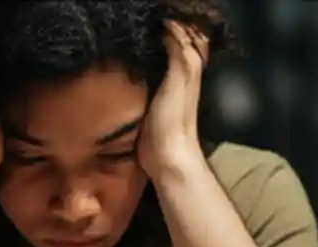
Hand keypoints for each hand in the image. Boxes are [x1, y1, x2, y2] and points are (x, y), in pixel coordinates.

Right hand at [139, 20, 209, 181]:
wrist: (168, 159)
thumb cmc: (174, 121)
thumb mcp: (178, 83)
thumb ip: (178, 56)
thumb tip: (171, 28)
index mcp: (189, 69)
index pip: (186, 37)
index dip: (175, 25)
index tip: (156, 16)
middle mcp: (180, 76)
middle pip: (175, 46)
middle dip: (164, 33)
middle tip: (143, 24)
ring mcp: (166, 90)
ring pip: (162, 60)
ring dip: (152, 47)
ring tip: (134, 36)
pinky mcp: (152, 103)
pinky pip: (149, 76)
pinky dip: (142, 65)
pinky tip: (128, 61)